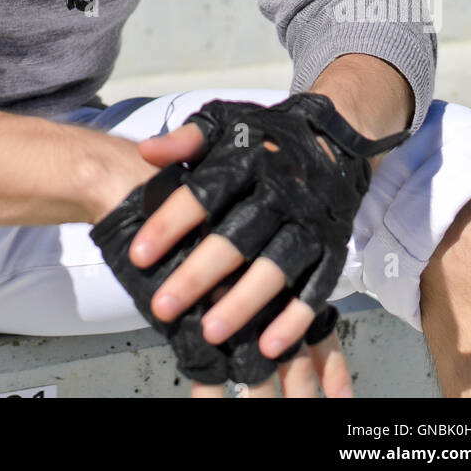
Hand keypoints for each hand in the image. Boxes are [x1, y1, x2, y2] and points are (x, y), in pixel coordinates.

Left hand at [133, 122, 353, 397]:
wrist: (331, 139)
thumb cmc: (264, 137)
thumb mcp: (223, 124)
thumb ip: (185, 140)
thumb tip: (147, 150)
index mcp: (247, 161)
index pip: (204, 194)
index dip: (171, 224)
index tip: (139, 255)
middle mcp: (280, 194)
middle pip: (236, 239)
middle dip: (198, 275)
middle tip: (163, 307)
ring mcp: (309, 224)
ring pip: (275, 269)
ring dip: (243, 304)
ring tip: (209, 332)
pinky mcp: (332, 249)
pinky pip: (316, 289)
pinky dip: (294, 320)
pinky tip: (267, 346)